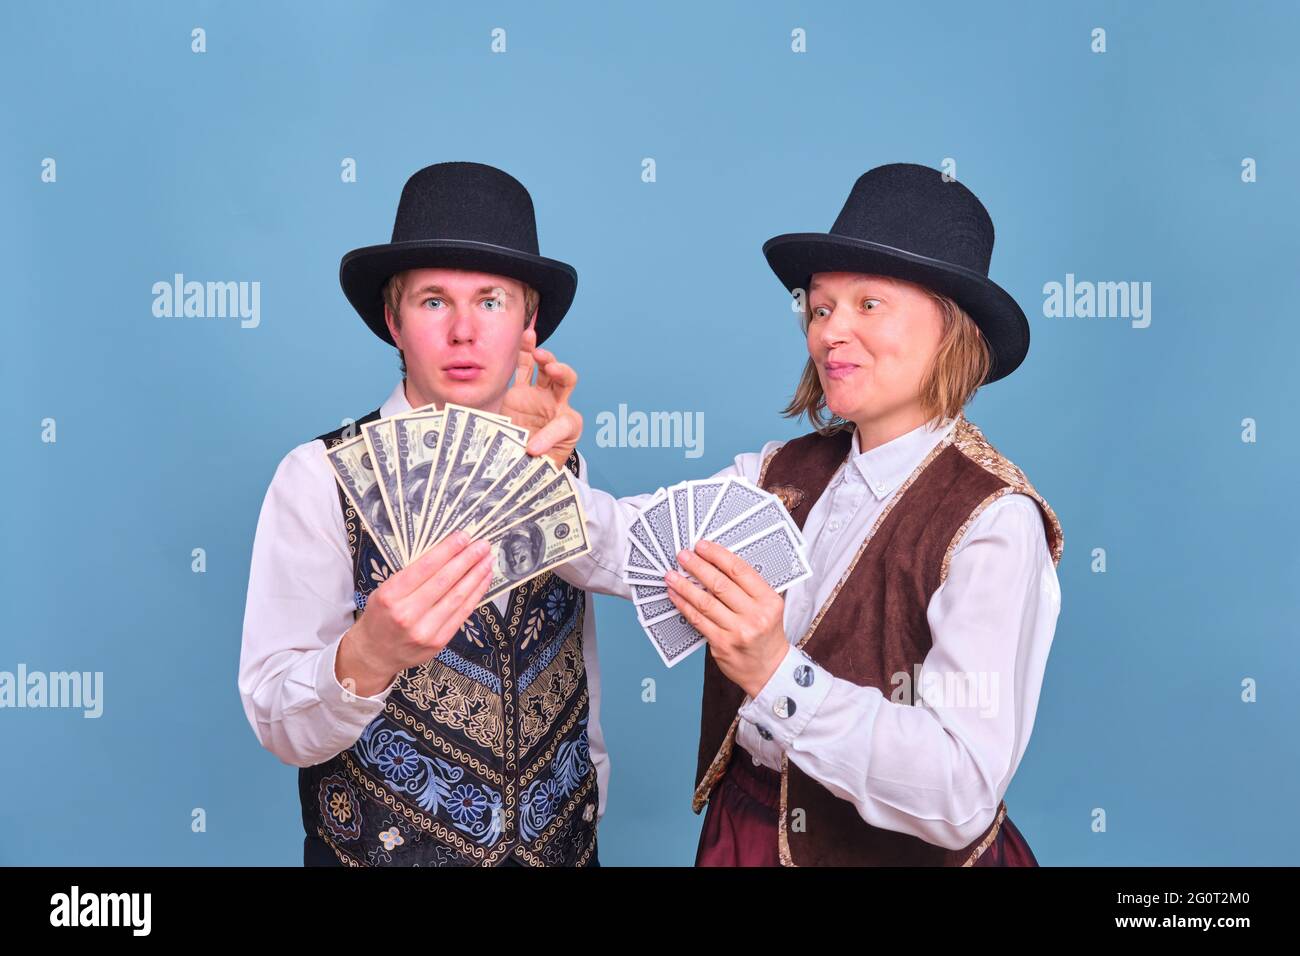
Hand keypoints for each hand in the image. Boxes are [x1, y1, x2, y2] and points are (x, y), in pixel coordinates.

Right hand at [335, 531, 494, 696]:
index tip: (463, 537)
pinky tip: (483, 581)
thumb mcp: (385, 590)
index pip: (424, 567)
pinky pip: (462, 613)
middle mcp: (406, 614)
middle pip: (443, 581)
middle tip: (482, 545)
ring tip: (488, 560)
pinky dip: (475, 595)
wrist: (375, 654)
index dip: (447, 550)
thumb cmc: (381, 616)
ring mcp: (424, 630)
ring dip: (476, 576)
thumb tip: (447, 553)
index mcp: (390, 596)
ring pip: (457, 597)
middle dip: (467, 560)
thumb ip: (412, 576)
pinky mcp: (438, 642)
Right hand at [501, 326, 582, 469]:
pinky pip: (525, 369)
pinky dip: (527, 352)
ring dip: (545, 358)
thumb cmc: (538, 466)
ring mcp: (538, 397)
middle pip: (565, 382)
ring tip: (539, 352)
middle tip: (552, 370)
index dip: (551, 434)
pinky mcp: (519, 394)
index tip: (534, 450)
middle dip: (561, 372)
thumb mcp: (546, 464)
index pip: (566, 422)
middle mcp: (556, 406)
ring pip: (545, 371)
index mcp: (568, 425)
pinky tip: (528, 336)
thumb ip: (542, 452)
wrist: (520, 466)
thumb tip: (532, 449)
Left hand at [664, 538, 788, 697]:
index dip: (718, 555)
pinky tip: (675, 595)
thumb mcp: (767, 607)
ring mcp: (738, 632)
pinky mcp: (722, 645)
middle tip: (682, 555)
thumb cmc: (766, 634)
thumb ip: (748, 588)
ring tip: (671, 575)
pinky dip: (684, 605)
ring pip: (705, 602)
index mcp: (769, 601)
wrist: (770, 669)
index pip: (740, 571)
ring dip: (685, 586)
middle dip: (698, 567)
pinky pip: (698, 620)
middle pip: (720, 585)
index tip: (702, 546)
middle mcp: (755, 616)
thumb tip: (714, 564)